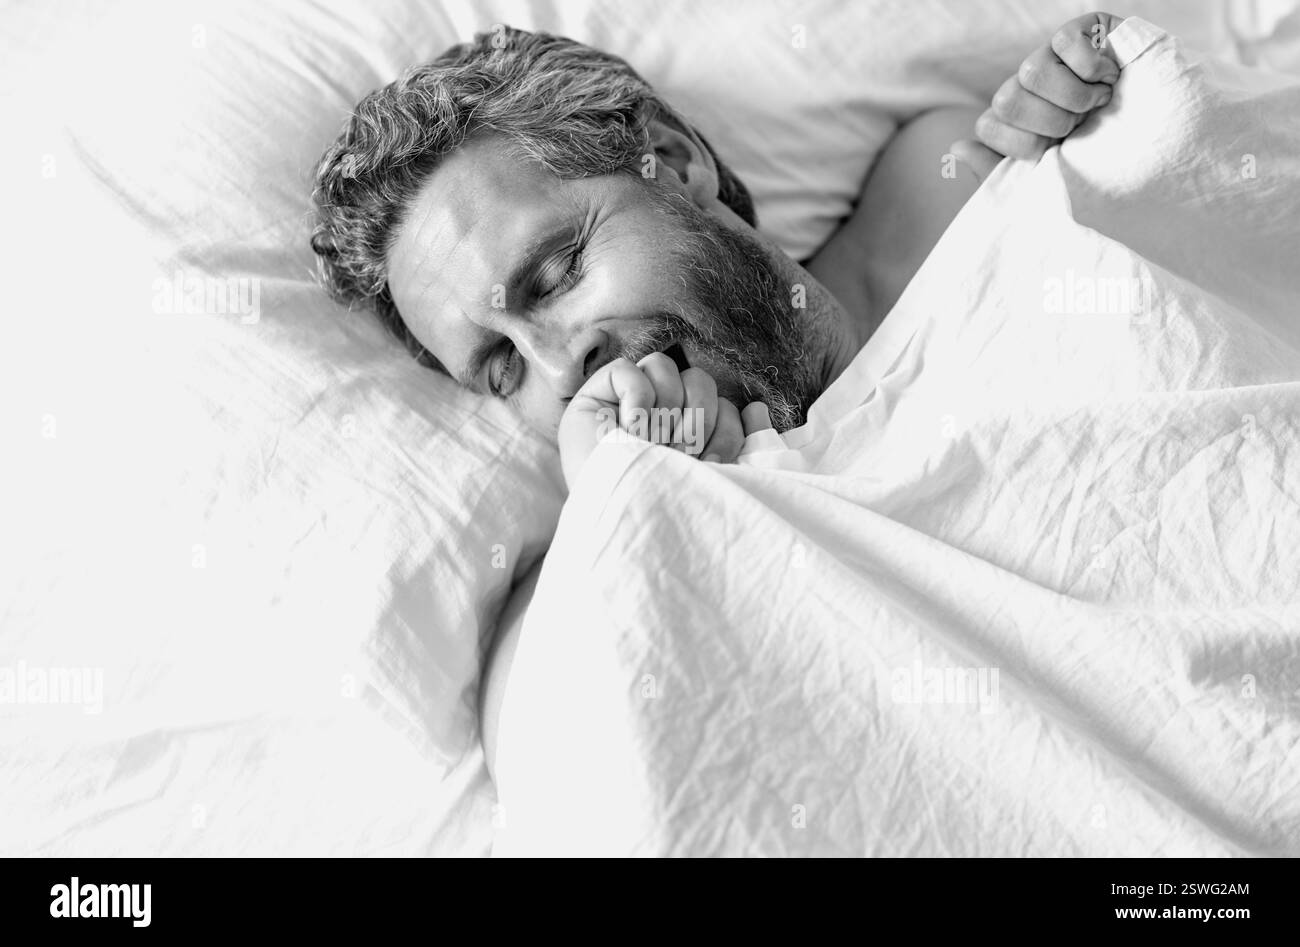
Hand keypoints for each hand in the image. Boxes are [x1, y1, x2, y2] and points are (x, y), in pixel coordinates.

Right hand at [557, 352, 772, 489]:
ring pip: (665, 366)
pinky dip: (636, 399)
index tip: (708, 464)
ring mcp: (626, 400)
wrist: (616, 522)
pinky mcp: (596, 393)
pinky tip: (628, 431)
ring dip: (664, 410)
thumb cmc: (661, 504)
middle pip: (699, 380)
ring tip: (649, 443)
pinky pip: (630, 371)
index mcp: (687, 431)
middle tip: (677, 453)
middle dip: (696, 420)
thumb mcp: (711, 473)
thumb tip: (757, 408)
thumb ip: (737, 441)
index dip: (724, 432)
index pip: (723, 406)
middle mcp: (659, 411)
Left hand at [951, 12, 1124, 180]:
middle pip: (1005, 99)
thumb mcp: (1048, 177)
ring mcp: (1055, 54)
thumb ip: (998, 169)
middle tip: (1082, 126)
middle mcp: (1028, 83)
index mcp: (1016, 119)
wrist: (1165, 135)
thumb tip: (957, 149)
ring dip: (1073, 98)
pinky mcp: (1085, 28)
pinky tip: (1112, 76)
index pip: (989, 126)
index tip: (1058, 150)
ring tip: (1099, 103)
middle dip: (1049, 124)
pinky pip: (1065, 42)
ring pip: (1030, 72)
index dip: (1025, 145)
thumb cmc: (1104, 157)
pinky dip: (1093, 68)